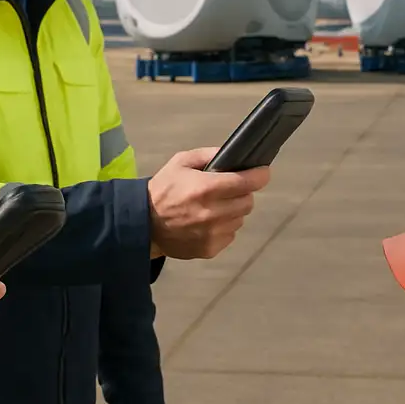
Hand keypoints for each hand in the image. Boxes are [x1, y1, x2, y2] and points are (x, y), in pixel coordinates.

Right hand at [147, 147, 268, 259]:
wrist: (142, 224)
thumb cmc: (163, 189)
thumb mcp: (181, 162)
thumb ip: (208, 154)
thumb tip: (232, 155)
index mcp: (206, 188)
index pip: (248, 182)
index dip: (259, 175)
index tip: (262, 172)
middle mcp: (213, 212)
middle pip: (248, 202)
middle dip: (243, 193)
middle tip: (229, 190)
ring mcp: (213, 233)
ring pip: (240, 219)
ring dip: (233, 211)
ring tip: (214, 207)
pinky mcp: (210, 249)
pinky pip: (230, 235)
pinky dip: (224, 227)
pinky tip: (207, 223)